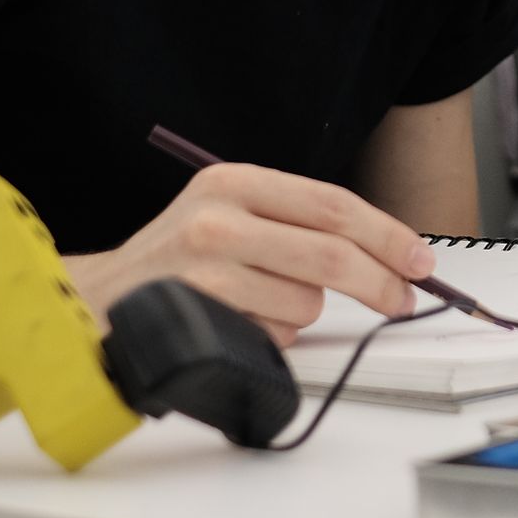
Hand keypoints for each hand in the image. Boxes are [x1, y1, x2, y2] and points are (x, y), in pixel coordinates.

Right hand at [72, 162, 433, 346]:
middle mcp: (219, 216)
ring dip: (300, 314)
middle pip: (332, 255)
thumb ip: (296, 222)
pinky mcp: (199, 314)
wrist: (96, 302)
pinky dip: (269, 337)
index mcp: (236, 180)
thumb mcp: (230, 215)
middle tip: (404, 300)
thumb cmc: (178, 261)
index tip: (421, 260)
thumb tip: (389, 252)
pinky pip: (272, 336)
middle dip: (380, 283)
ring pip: (306, 303)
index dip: (388, 234)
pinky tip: (235, 323)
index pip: (334, 205)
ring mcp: (206, 266)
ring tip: (258, 304)